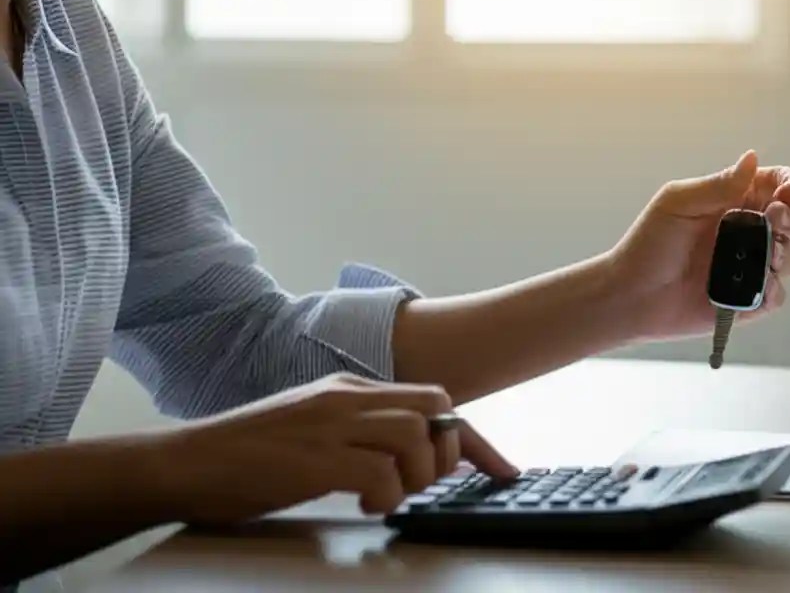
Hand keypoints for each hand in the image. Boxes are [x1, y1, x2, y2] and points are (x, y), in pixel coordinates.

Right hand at [146, 373, 517, 522]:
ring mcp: (330, 423)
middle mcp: (346, 397)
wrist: (184, 463)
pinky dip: (385, 494)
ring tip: (385, 494)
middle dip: (448, 452)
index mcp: (349, 388)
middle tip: (423, 483)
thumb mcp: (313, 430)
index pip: (433, 402)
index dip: (474, 439)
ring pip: (414, 435)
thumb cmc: (245, 456)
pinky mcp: (314, 457)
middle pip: (436, 407)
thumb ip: (360, 433)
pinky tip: (362, 503)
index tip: (502, 468)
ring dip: (416, 475)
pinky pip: (379, 470)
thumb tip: (411, 459)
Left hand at [611, 150, 789, 340]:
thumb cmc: (648, 243)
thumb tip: (752, 158)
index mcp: (734, 202)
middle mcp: (748, 232)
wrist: (631, 295)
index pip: (777, 185)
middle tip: (776, 220)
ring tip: (767, 257)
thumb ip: (718, 185)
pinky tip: (756, 287)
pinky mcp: (748, 301)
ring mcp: (751, 267)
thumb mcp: (679, 204)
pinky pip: (777, 295)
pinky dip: (773, 290)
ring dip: (788, 255)